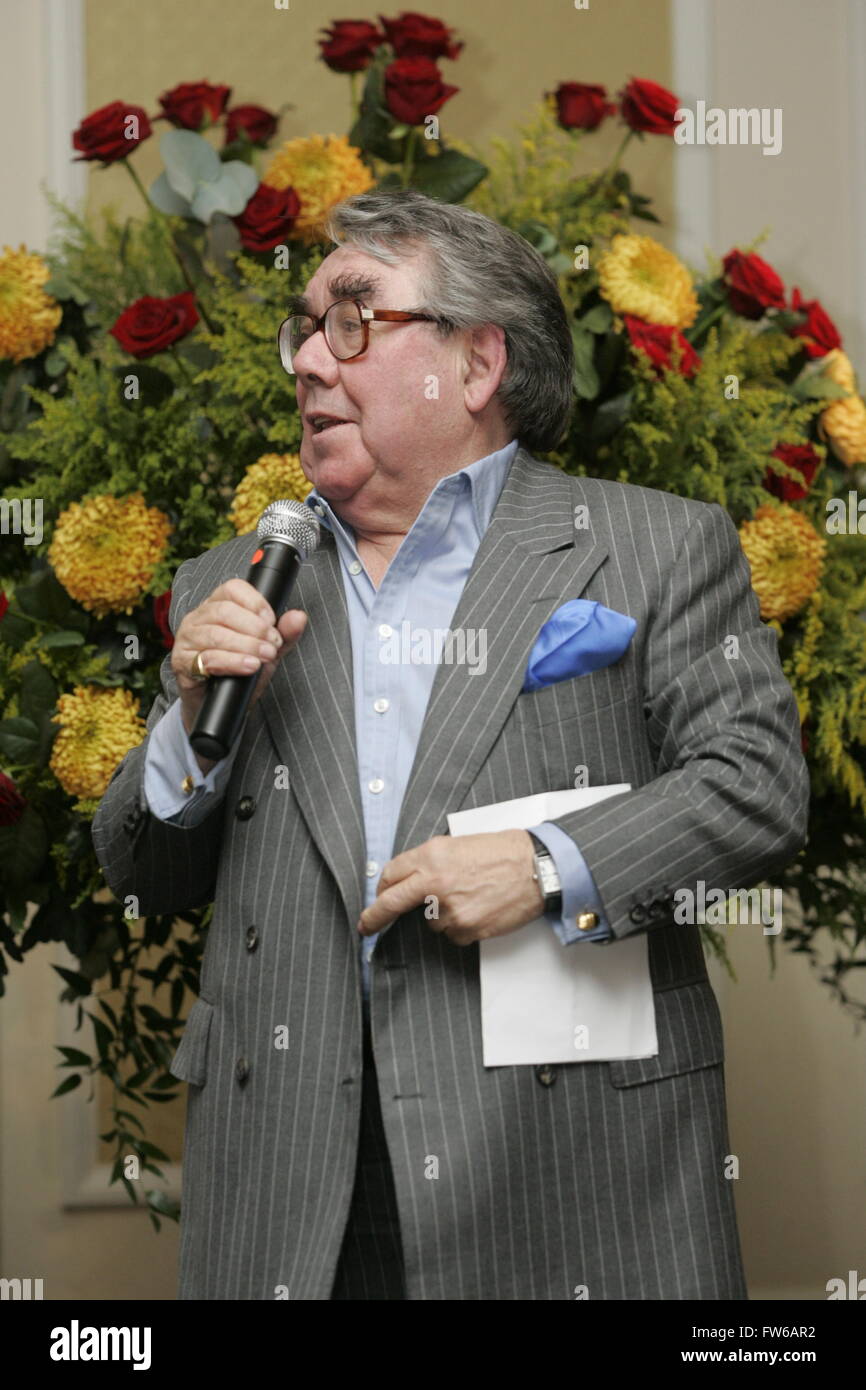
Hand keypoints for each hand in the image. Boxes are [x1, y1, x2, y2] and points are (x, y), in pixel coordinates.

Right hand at [171, 578, 306, 772]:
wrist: (222, 704)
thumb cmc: (241, 670)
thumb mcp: (268, 650)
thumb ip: (284, 634)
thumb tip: (299, 617)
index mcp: (217, 605)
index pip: (232, 589)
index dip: (255, 602)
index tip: (272, 621)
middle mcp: (198, 618)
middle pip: (224, 611)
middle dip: (255, 628)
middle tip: (273, 645)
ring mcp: (187, 639)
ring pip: (215, 634)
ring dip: (246, 645)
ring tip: (265, 656)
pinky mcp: (182, 663)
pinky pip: (206, 658)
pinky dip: (232, 662)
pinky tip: (249, 666)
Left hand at [357, 829, 545, 946]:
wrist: (536, 868)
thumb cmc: (503, 852)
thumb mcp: (459, 844)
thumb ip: (431, 861)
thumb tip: (410, 878)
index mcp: (431, 856)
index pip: (391, 874)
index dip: (383, 887)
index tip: (378, 896)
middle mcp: (434, 882)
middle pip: (391, 903)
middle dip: (373, 917)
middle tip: (365, 926)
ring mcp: (449, 909)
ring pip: (431, 922)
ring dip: (442, 915)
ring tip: (470, 897)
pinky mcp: (465, 928)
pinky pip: (453, 934)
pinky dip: (462, 926)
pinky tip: (480, 910)